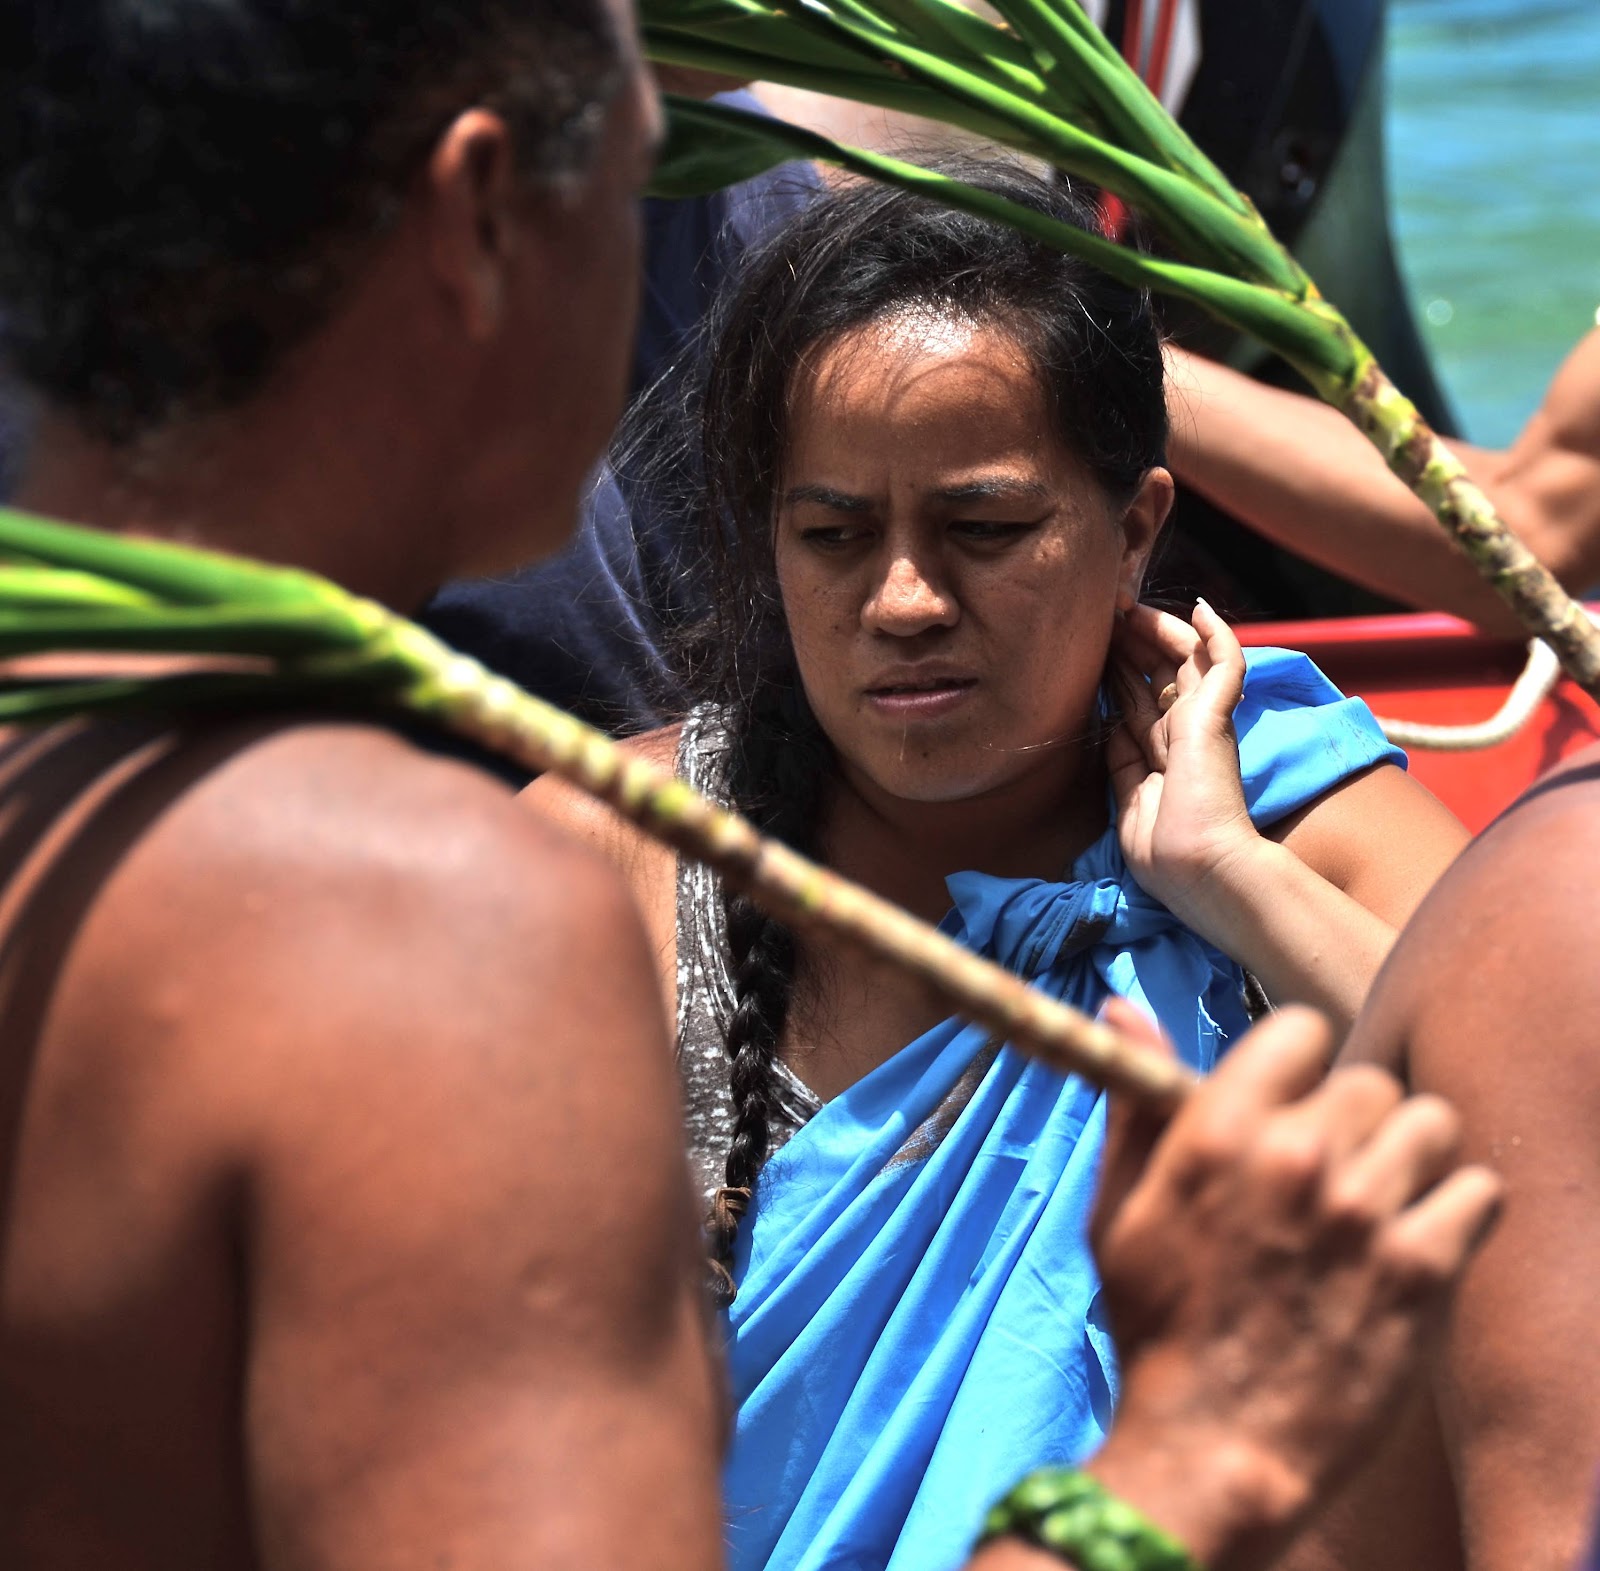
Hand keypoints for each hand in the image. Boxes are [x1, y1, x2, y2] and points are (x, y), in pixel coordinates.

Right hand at [1083, 1001, 1502, 1570]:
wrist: (1211, 1450)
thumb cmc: (1153, 1326)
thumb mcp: (1117, 1204)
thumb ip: (1134, 1101)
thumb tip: (1122, 1003)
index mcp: (1218, 1129)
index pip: (1300, 1030)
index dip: (1299, 1066)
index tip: (1294, 1106)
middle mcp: (1295, 1155)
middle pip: (1371, 1082)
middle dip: (1354, 1121)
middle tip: (1335, 1173)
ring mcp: (1365, 1212)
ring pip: (1433, 1125)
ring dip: (1412, 1157)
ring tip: (1385, 1201)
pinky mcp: (1423, 1272)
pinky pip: (1479, 1191)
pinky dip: (1459, 1211)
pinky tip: (1420, 1241)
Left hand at [1106, 600, 1257, 929]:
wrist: (1198, 867)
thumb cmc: (1164, 850)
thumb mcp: (1128, 801)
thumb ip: (1121, 762)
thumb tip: (1110, 725)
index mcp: (1161, 757)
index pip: (1137, 702)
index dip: (1116, 673)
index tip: (1090, 649)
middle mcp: (1182, 734)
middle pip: (1156, 675)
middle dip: (1129, 643)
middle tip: (1103, 614)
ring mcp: (1202, 722)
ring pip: (1185, 659)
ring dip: (1157, 628)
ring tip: (1128, 604)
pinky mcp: (1217, 715)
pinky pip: (1226, 663)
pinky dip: (1217, 633)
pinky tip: (1200, 607)